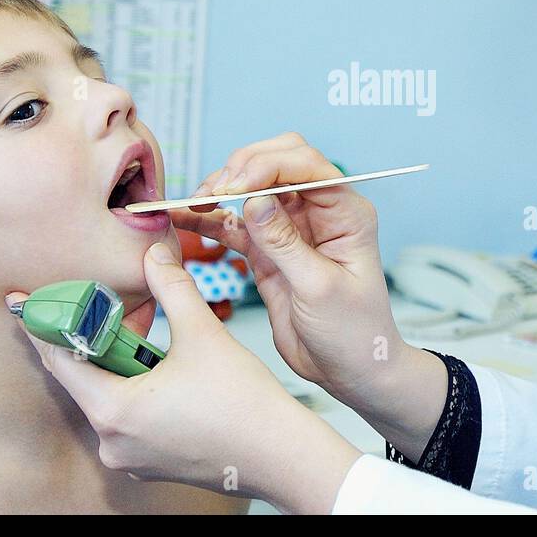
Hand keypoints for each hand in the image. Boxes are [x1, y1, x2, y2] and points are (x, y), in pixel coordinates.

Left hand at [7, 242, 360, 512]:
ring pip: (106, 396)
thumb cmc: (243, 403)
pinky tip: (161, 366)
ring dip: (117, 362)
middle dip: (90, 337)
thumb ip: (171, 288)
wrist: (280, 455)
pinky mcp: (148, 461)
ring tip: (144, 331)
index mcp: (113, 410)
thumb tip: (154, 252)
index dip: (44, 322)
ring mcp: (128, 456)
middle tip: (94, 301)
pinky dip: (134, 387)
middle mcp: (111, 440)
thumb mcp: (202, 334)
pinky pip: (126, 416)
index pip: (59, 358)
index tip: (23, 299)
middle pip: (82, 376)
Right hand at [169, 133, 445, 449]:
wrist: (350, 371)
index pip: (306, 165)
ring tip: (192, 204)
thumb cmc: (353, 333)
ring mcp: (290, 229)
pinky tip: (183, 218)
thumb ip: (284, 243)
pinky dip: (208, 219)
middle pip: (276, 164)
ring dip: (219, 190)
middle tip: (213, 193)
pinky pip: (234, 224)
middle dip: (241, 169)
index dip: (267, 166)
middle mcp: (318, 212)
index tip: (234, 186)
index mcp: (345, 212)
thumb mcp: (319, 289)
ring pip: (250, 190)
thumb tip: (253, 200)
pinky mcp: (267, 250)